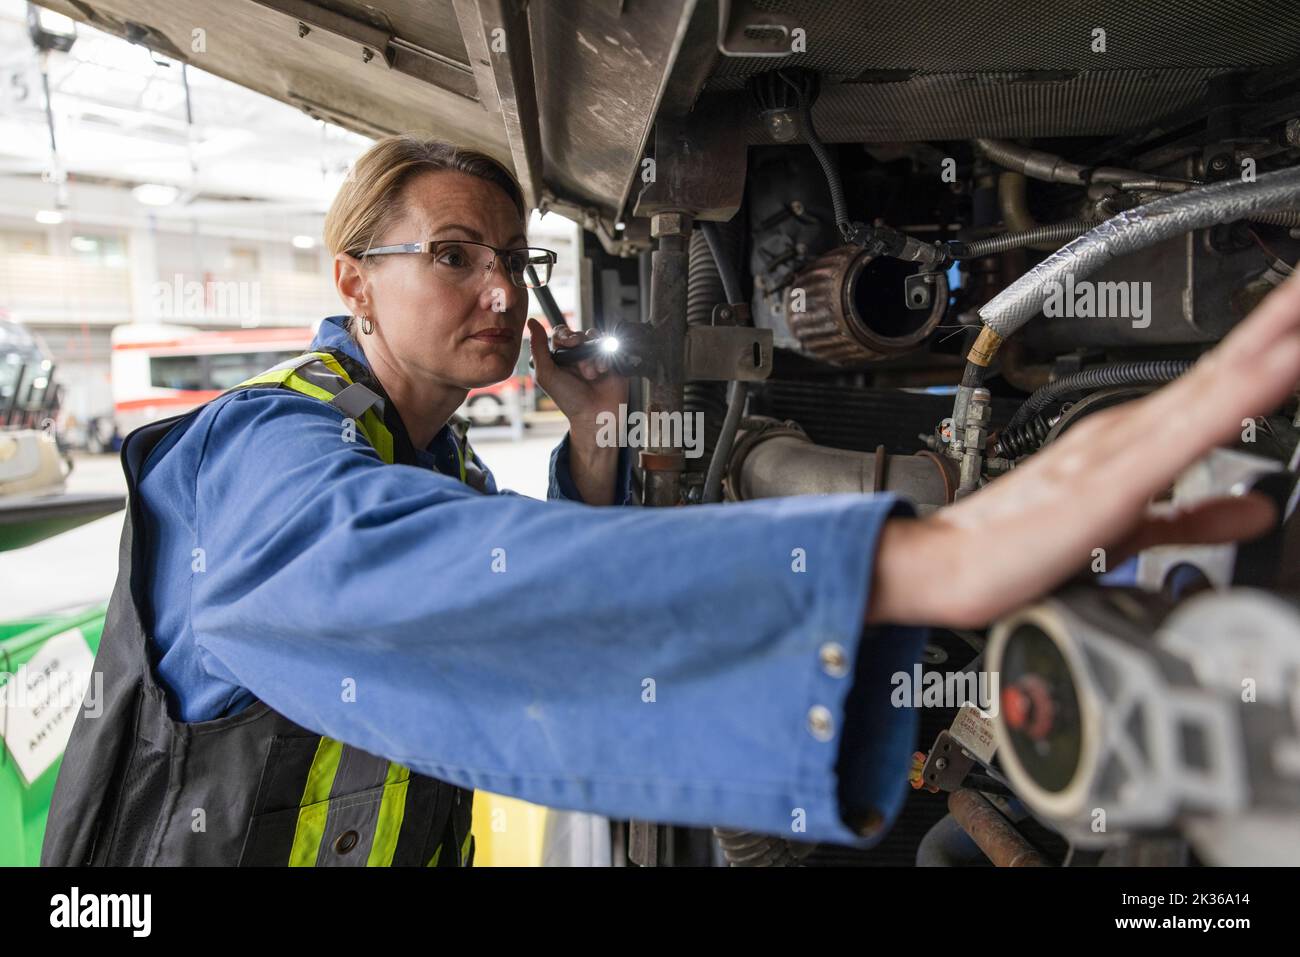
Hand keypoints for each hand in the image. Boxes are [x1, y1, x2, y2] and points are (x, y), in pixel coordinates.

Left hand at [528, 318, 628, 447]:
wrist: (596, 415)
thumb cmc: (570, 400)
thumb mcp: (546, 375)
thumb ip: (538, 348)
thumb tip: (532, 322)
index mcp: (560, 357)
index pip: (561, 333)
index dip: (566, 334)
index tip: (572, 342)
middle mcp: (577, 356)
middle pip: (579, 335)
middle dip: (581, 348)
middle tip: (582, 362)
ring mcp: (595, 357)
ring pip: (595, 340)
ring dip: (593, 355)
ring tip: (593, 374)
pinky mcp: (611, 360)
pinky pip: (610, 346)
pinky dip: (606, 357)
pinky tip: (604, 371)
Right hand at [867, 266, 1299, 628]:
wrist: (944, 562)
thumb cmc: (1015, 548)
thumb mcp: (1127, 533)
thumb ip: (1193, 518)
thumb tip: (1254, 512)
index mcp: (1129, 440)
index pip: (1220, 384)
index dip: (1273, 346)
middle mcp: (1126, 430)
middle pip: (1225, 368)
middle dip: (1281, 321)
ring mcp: (1120, 448)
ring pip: (1216, 386)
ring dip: (1273, 339)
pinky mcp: (1115, 480)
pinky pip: (1189, 431)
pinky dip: (1239, 393)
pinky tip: (1280, 362)